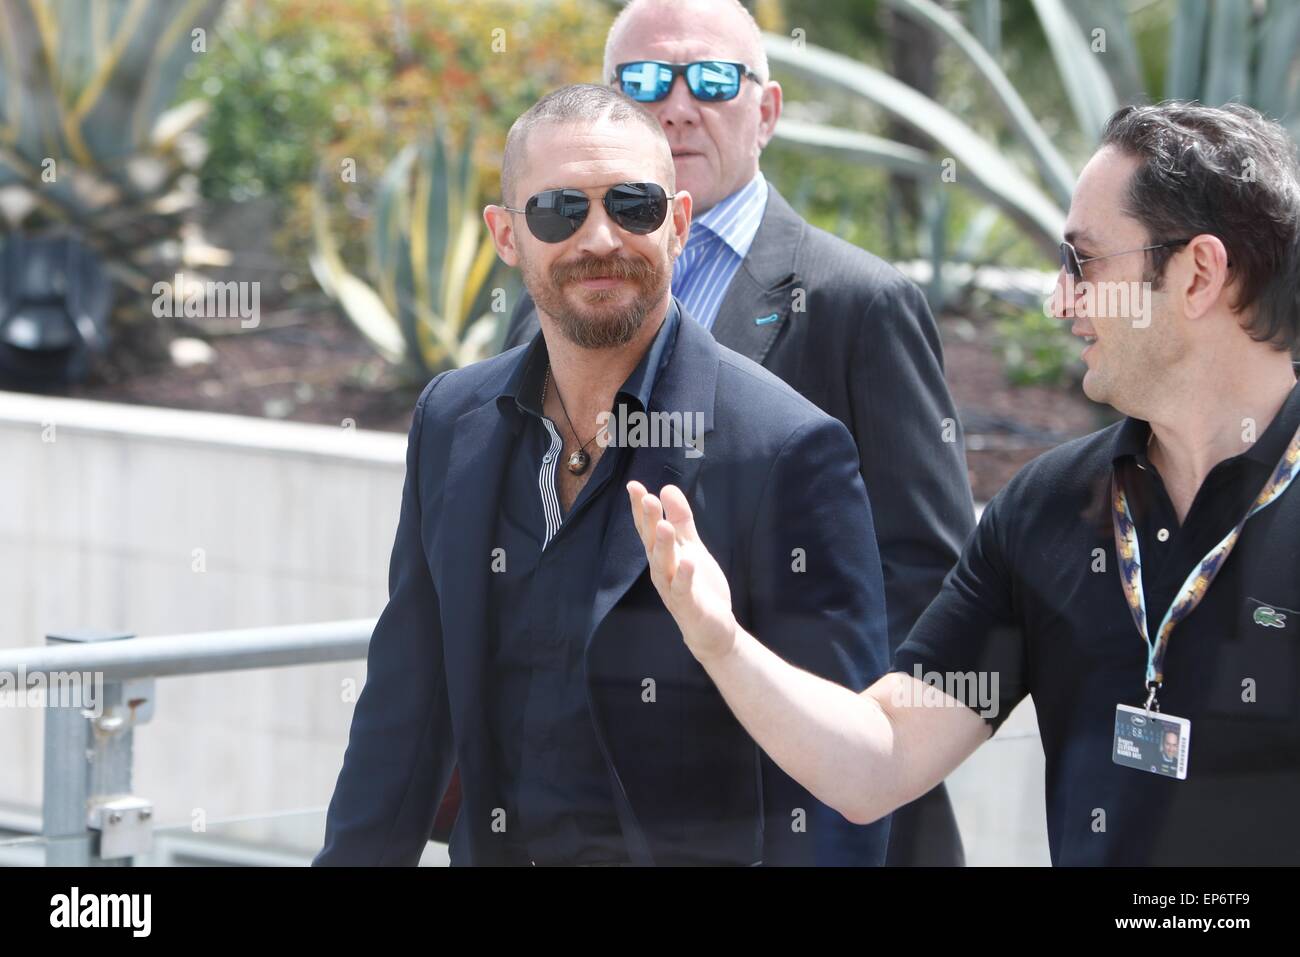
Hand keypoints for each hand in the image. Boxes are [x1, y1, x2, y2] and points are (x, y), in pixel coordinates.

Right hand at [627, 480, 737, 662]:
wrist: (711, 627)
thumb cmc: (697, 585)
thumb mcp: (691, 546)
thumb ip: (680, 519)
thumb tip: (667, 488)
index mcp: (661, 555)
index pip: (647, 528)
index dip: (640, 508)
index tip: (634, 485)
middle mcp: (661, 570)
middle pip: (651, 543)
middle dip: (648, 521)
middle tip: (647, 497)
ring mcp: (672, 588)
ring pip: (663, 565)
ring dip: (662, 545)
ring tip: (663, 525)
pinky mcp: (688, 605)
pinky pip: (683, 589)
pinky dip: (684, 575)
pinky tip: (688, 560)